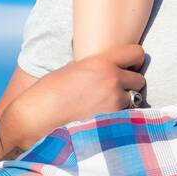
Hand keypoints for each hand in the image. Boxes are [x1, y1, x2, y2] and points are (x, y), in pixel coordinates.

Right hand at [3, 43, 146, 148]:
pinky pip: (125, 117)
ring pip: (133, 100)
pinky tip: (101, 119)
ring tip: (104, 106)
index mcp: (102, 62)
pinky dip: (118, 118)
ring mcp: (114, 103)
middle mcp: (112, 81)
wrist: (37, 118)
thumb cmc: (48, 92)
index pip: (137, 53)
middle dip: (129, 84)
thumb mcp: (72, 69)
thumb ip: (94, 67)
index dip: (134, 60)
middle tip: (114, 90)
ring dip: (123, 102)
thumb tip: (106, 67)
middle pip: (139, 79)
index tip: (128, 66)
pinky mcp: (111, 122)